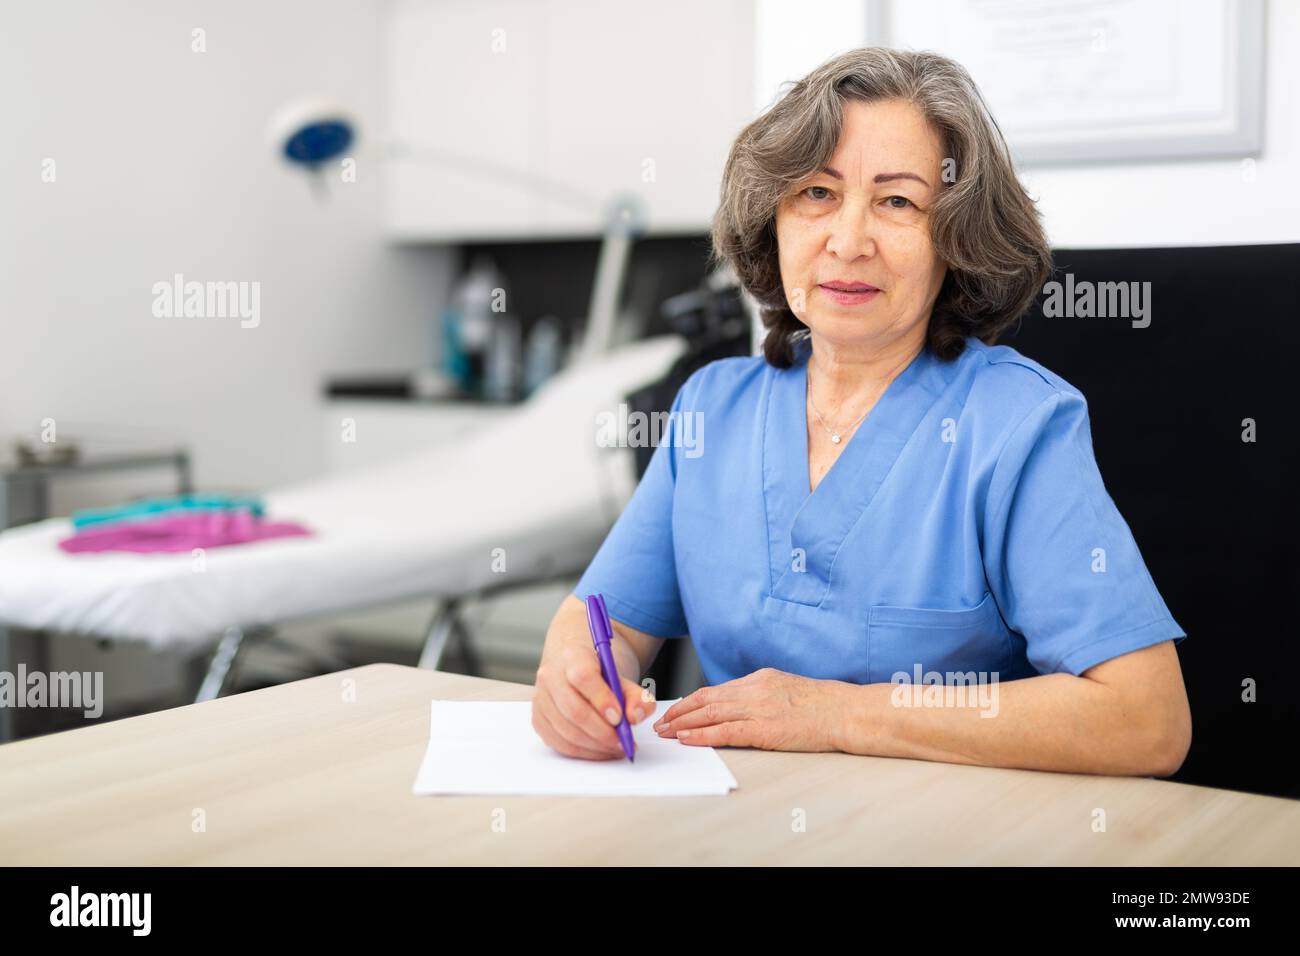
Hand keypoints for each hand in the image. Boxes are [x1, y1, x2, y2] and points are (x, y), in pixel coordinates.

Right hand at [532, 640, 654, 760]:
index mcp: (572, 657)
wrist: (573, 670)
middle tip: (623, 742)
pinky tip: (600, 750)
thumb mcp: (621, 678)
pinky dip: (584, 752)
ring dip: (595, 746)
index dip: (602, 700)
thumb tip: (636, 716)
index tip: (619, 718)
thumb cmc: (598, 675)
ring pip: (567, 731)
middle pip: (573, 710)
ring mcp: (541, 699)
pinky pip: (560, 743)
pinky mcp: (539, 720)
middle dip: (602, 732)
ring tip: (616, 747)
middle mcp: (550, 676)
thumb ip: (637, 696)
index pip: (583, 677)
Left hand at [654, 668, 844, 751]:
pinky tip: (687, 739)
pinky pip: (725, 732)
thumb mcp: (787, 690)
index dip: (690, 701)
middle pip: (706, 700)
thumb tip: (741, 706)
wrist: (845, 712)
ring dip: (683, 724)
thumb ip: (763, 695)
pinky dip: (702, 735)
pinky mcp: (765, 729)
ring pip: (710, 714)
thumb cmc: (823, 706)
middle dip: (679, 712)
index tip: (674, 710)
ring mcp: (759, 708)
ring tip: (665, 732)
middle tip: (659, 723)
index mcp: (760, 679)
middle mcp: (754, 690)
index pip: (716, 690)